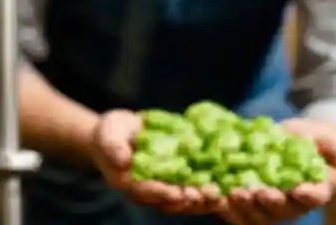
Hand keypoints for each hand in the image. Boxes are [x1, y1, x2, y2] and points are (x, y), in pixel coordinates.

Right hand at [87, 109, 223, 215]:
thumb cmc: (112, 132)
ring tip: (219, 196)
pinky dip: (210, 191)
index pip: (146, 192)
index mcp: (129, 183)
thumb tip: (123, 161)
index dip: (162, 193)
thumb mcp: (109, 133)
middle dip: (187, 201)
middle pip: (170, 202)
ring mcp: (165, 188)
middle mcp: (149, 192)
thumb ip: (114, 147)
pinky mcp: (179, 181)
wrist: (122, 133)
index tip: (177, 193)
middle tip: (203, 195)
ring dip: (202, 201)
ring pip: (185, 201)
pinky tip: (226, 188)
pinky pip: (195, 189)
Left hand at [217, 118, 335, 223]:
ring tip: (233, 193)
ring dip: (243, 206)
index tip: (301, 190)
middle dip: (269, 202)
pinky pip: (233, 211)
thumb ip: (325, 144)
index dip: (309, 195)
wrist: (284, 149)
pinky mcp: (244, 207)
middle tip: (257, 191)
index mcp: (312, 191)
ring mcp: (267, 210)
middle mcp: (291, 206)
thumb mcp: (315, 137)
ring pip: (255, 215)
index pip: (314, 197)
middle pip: (281, 209)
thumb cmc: (303, 143)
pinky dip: (222, 205)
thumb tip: (333, 151)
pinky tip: (212, 194)